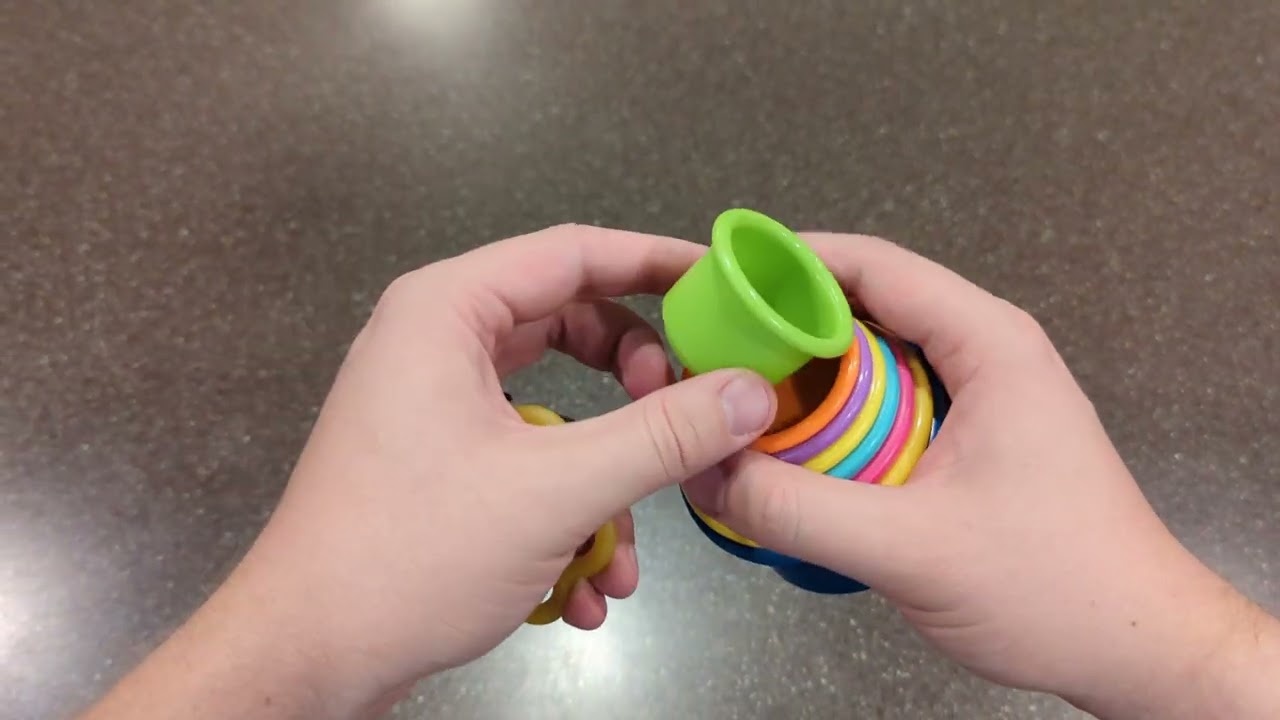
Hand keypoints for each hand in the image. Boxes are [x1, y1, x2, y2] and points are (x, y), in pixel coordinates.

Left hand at [224, 226, 776, 709]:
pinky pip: (524, 461)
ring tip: (628, 551)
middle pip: (571, 326)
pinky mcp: (436, 462)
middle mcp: (436, 340)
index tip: (729, 290)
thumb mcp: (556, 490)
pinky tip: (586, 587)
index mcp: (448, 309)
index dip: (659, 263)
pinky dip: (565, 512)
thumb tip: (754, 392)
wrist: (307, 656)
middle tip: (689, 418)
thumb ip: (663, 434)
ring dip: (606, 477)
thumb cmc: (417, 551)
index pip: (575, 252)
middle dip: (638, 383)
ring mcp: (432, 404)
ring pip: (556, 409)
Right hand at [683, 233, 1279, 718]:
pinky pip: (888, 406)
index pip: (873, 266)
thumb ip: (794, 506)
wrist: (1139, 649)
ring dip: (807, 378)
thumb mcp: (907, 547)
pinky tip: (791, 452)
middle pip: (867, 307)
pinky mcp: (975, 439)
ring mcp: (984, 395)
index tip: (712, 285)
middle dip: (784, 327)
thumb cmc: (1047, 585)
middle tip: (706, 359)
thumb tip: (700, 470)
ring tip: (734, 406)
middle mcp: (985, 351)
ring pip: (875, 360)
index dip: (787, 265)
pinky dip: (836, 418)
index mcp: (987, 343)